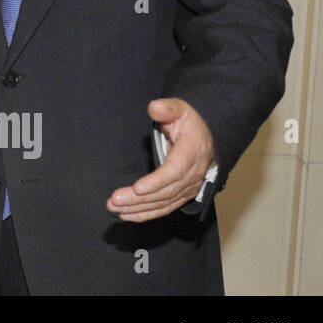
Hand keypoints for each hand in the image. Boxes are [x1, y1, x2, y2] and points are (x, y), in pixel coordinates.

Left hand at [107, 98, 215, 221]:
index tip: (137, 188)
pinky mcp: (182, 194)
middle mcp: (192, 175)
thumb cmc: (190, 122)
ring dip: (138, 209)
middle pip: (165, 192)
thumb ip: (168, 109)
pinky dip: (146, 214)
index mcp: (192, 153)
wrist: (208, 137)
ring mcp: (189, 188)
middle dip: (139, 199)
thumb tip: (155, 107)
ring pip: (163, 203)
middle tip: (114, 200)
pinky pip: (164, 207)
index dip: (156, 182)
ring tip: (114, 208)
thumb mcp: (181, 109)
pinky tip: (127, 215)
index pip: (175, 172)